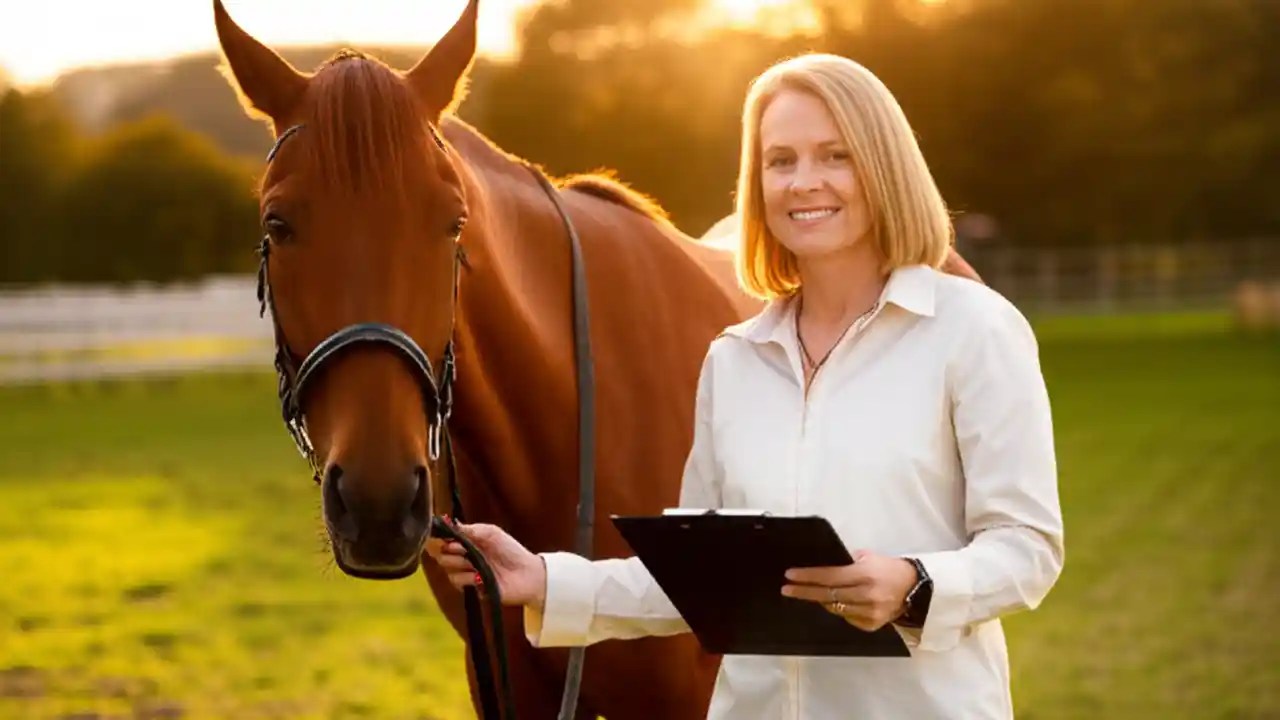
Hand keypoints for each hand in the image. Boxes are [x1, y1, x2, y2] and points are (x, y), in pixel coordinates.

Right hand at [422, 522, 547, 608]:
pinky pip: (457, 582)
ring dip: (459, 564)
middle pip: (440, 554)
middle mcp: (464, 557)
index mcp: (468, 542)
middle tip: (462, 550)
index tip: (443, 537)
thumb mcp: (491, 533)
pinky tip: (480, 576)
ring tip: (475, 564)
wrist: (526, 574)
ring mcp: (466, 573)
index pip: (444, 539)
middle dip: (449, 551)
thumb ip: (470, 529)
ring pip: (447, 569)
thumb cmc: (511, 550)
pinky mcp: (470, 588)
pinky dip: (467, 578)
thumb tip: (449, 524)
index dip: (439, 538)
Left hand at [781, 549, 917, 631]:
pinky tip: (833, 603)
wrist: (916, 589)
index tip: (790, 575)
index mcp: (864, 575)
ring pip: (835, 608)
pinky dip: (838, 609)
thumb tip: (826, 565)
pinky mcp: (871, 625)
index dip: (808, 576)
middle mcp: (866, 595)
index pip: (829, 576)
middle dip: (804, 592)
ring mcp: (869, 612)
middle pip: (827, 595)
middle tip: (786, 589)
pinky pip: (846, 617)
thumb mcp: (870, 557)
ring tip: (808, 593)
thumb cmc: (890, 569)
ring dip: (820, 601)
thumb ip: (848, 561)